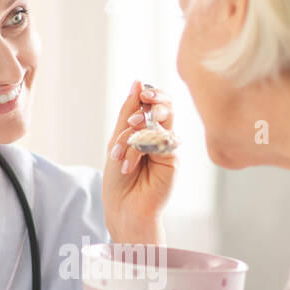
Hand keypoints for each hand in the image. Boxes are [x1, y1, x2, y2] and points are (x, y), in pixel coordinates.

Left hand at [103, 79, 176, 239]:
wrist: (123, 208)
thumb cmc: (117, 179)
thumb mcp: (117, 141)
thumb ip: (128, 112)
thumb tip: (137, 81)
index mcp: (144, 129)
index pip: (154, 102)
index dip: (151, 93)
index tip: (141, 92)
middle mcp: (158, 136)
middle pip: (166, 106)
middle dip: (154, 102)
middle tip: (139, 110)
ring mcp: (167, 147)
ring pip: (164, 122)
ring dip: (141, 129)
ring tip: (125, 145)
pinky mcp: (172, 160)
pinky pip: (163, 141)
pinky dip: (142, 147)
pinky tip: (130, 163)